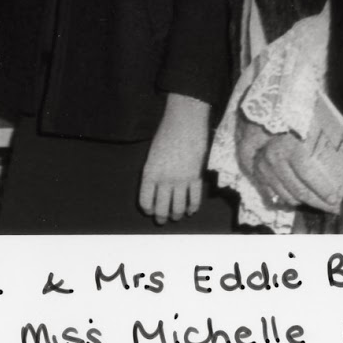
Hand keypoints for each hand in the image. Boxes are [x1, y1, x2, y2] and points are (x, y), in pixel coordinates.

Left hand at [138, 93, 211, 223]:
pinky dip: (192, 207)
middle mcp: (164, 180)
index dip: (148, 209)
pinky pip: (194, 199)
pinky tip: (191, 210)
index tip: (150, 211)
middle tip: (162, 220)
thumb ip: (154, 172)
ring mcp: (181, 180)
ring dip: (176, 214)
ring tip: (176, 216)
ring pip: (178, 207)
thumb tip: (157, 189)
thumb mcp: (152, 154)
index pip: (146, 201)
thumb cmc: (166, 133)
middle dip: (161, 217)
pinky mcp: (196, 177)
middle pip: (162, 208)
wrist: (186, 122)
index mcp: (150, 173)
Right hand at [235, 121, 339, 212]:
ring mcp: (262, 166)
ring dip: (303, 203)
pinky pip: (270, 192)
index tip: (335, 200)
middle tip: (332, 208)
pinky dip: (284, 199)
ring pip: (285, 194)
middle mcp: (273, 158)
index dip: (322, 189)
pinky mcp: (256, 170)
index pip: (308, 174)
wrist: (261, 109)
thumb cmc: (292, 115)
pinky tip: (297, 203)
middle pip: (298, 189)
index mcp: (288, 145)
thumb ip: (323, 139)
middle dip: (317, 202)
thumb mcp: (309, 122)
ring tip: (317, 204)